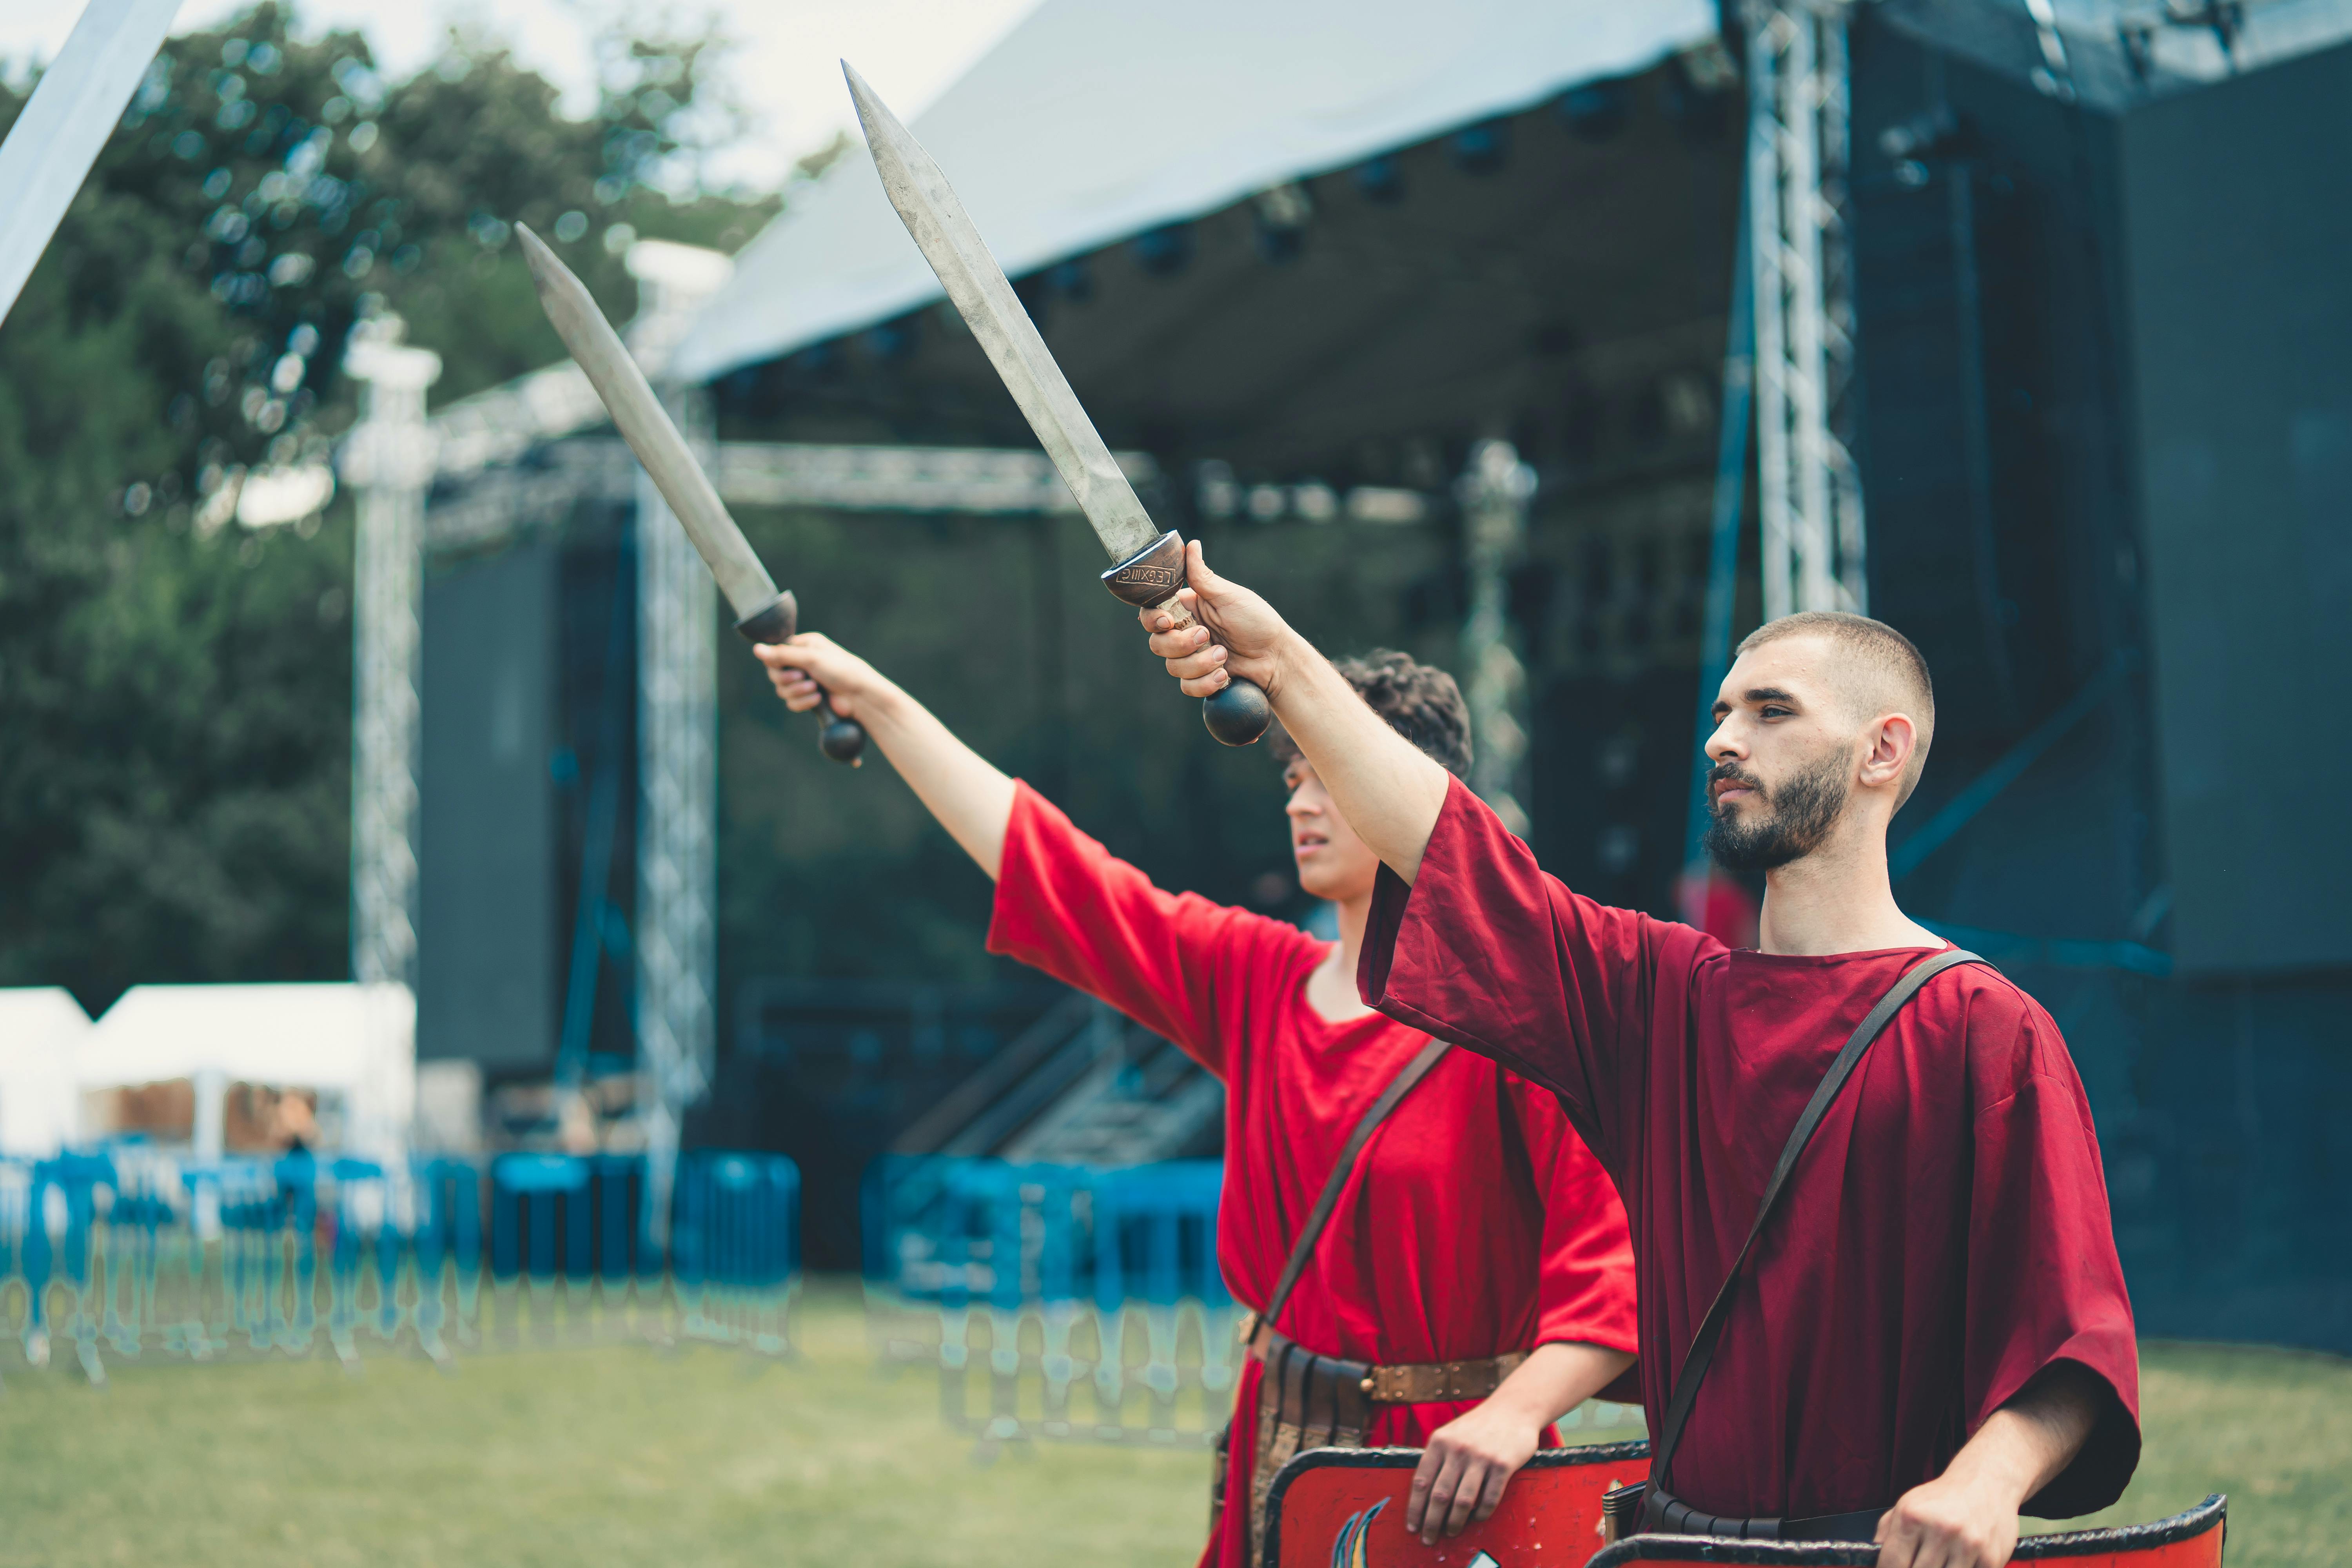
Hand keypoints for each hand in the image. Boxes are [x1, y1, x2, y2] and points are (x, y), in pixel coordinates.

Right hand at [752, 632, 888, 721]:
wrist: (861, 697)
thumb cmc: (842, 671)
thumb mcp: (811, 659)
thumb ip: (782, 655)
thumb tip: (756, 649)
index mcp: (805, 645)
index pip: (776, 653)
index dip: (777, 663)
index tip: (789, 667)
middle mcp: (803, 662)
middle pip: (775, 674)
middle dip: (788, 680)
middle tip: (803, 678)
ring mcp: (806, 681)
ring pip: (782, 690)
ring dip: (797, 692)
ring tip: (815, 689)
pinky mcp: (809, 698)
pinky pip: (792, 703)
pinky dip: (802, 703)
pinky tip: (817, 700)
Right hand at [1138, 541, 1293, 699]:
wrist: (1277, 657)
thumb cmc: (1257, 620)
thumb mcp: (1229, 596)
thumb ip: (1203, 576)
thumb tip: (1191, 543)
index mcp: (1187, 609)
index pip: (1151, 613)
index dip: (1152, 620)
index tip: (1167, 622)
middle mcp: (1185, 633)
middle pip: (1157, 644)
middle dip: (1181, 644)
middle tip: (1207, 636)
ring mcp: (1192, 657)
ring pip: (1172, 667)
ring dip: (1200, 664)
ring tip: (1225, 656)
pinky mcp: (1201, 678)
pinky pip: (1187, 687)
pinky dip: (1205, 683)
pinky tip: (1225, 675)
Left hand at [1404, 1400, 1543, 1544]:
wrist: (1513, 1409)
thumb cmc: (1478, 1426)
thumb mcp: (1450, 1434)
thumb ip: (1437, 1458)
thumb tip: (1423, 1493)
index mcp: (1439, 1442)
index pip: (1421, 1481)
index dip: (1415, 1508)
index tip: (1412, 1525)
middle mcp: (1457, 1449)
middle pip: (1439, 1496)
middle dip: (1431, 1522)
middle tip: (1429, 1538)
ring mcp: (1481, 1457)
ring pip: (1462, 1501)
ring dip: (1454, 1522)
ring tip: (1451, 1531)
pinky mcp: (1502, 1465)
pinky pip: (1489, 1498)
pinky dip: (1481, 1514)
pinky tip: (1476, 1518)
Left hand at [1874, 1473, 2017, 1567]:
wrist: (1986, 1482)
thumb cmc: (1942, 1499)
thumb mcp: (1907, 1506)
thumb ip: (1886, 1535)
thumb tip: (1871, 1563)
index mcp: (1912, 1516)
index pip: (1892, 1563)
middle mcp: (1940, 1529)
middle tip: (1920, 1562)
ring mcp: (1968, 1545)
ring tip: (1939, 1560)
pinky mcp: (1992, 1558)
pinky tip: (1961, 1561)